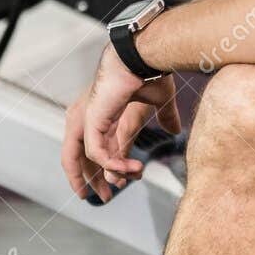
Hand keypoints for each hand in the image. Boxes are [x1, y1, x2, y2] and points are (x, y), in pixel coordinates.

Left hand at [61, 46, 181, 202]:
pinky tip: (132, 166)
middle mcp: (86, 117)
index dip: (105, 169)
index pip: (94, 148)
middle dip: (91, 180)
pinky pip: (97, 153)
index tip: (120, 185)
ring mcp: (86, 119)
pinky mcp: (91, 121)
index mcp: (99, 112)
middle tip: (105, 198)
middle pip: (78, 158)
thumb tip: (175, 130)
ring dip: (109, 174)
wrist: (145, 57)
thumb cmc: (150, 71)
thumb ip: (164, 117)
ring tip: (129, 179)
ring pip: (86, 159)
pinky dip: (113, 164)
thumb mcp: (158, 102)